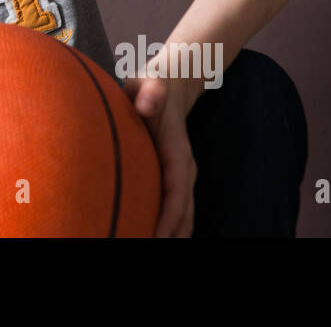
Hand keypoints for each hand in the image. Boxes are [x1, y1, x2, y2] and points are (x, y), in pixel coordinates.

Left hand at [120, 72, 196, 236]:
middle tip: (149, 247)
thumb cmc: (151, 86)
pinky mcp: (176, 176)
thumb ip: (148, 93)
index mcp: (177, 150)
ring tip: (153, 246)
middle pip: (184, 210)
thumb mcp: (147, 83)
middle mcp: (185, 166)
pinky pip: (179, 207)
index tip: (157, 236)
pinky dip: (173, 226)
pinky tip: (159, 237)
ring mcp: (183, 173)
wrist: (171, 85)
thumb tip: (146, 105)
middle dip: (172, 234)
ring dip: (174, 234)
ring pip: (184, 213)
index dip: (168, 215)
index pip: (176, 190)